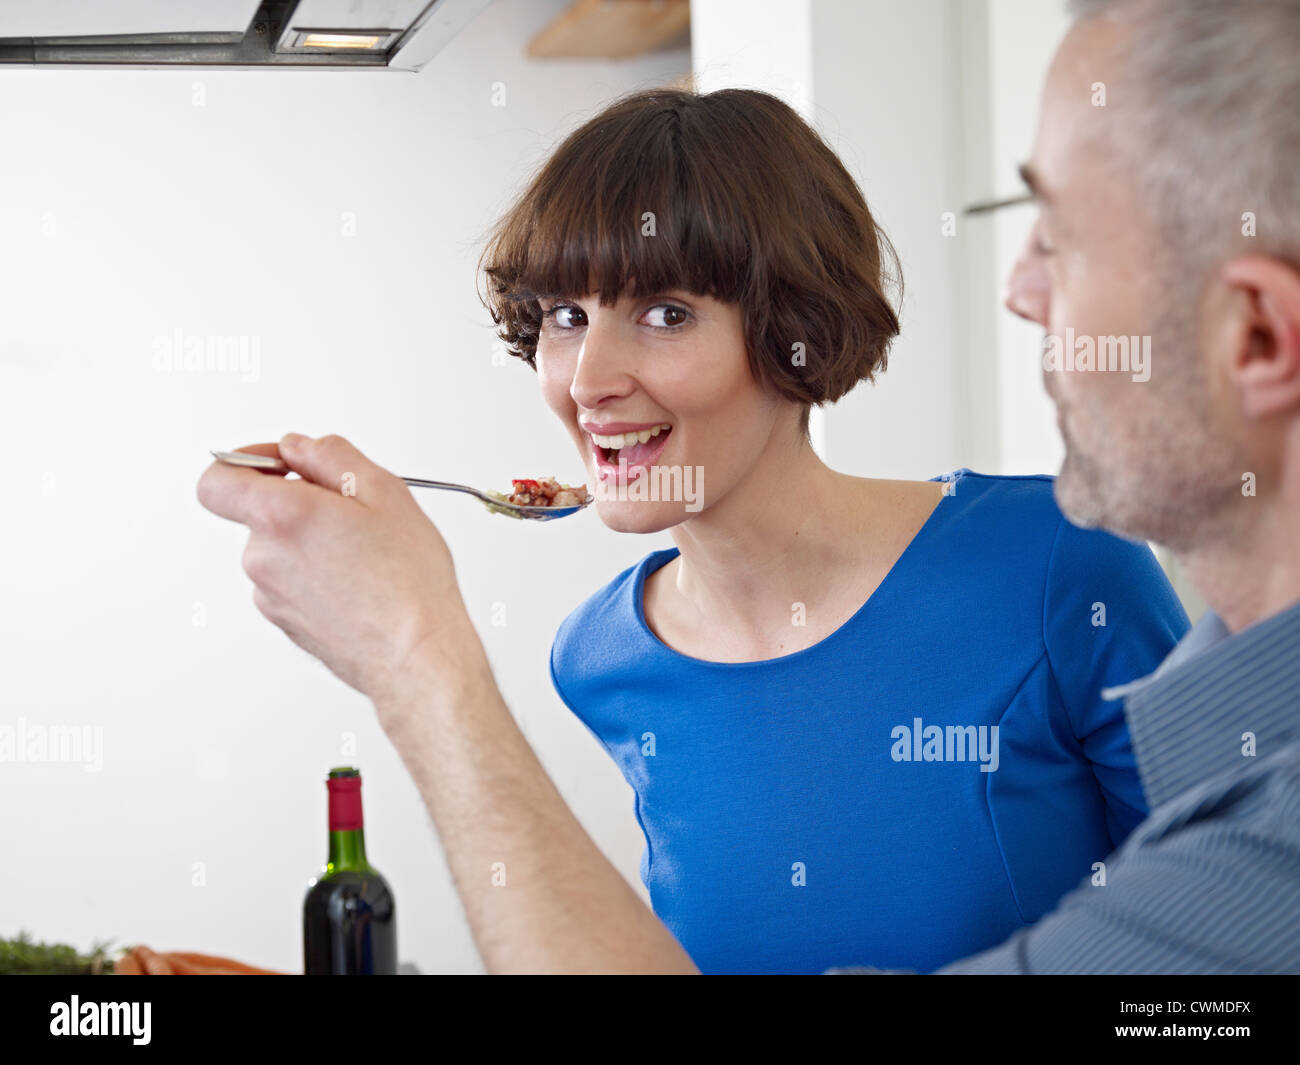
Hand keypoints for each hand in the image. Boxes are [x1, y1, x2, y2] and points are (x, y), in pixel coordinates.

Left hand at [196, 433, 472, 706]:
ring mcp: (269, 594)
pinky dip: (316, 574)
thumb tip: (299, 448)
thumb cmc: (408, 584)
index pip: (217, 478)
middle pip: (261, 512)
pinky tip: (360, 583)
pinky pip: (290, 582)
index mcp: (281, 516)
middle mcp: (263, 556)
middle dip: (301, 504)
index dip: (245, 461)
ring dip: (312, 542)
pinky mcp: (284, 622)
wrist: (415, 657)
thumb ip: (331, 456)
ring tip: (366, 556)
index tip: (282, 463)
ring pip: (279, 549)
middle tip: (355, 514)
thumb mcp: (385, 493)